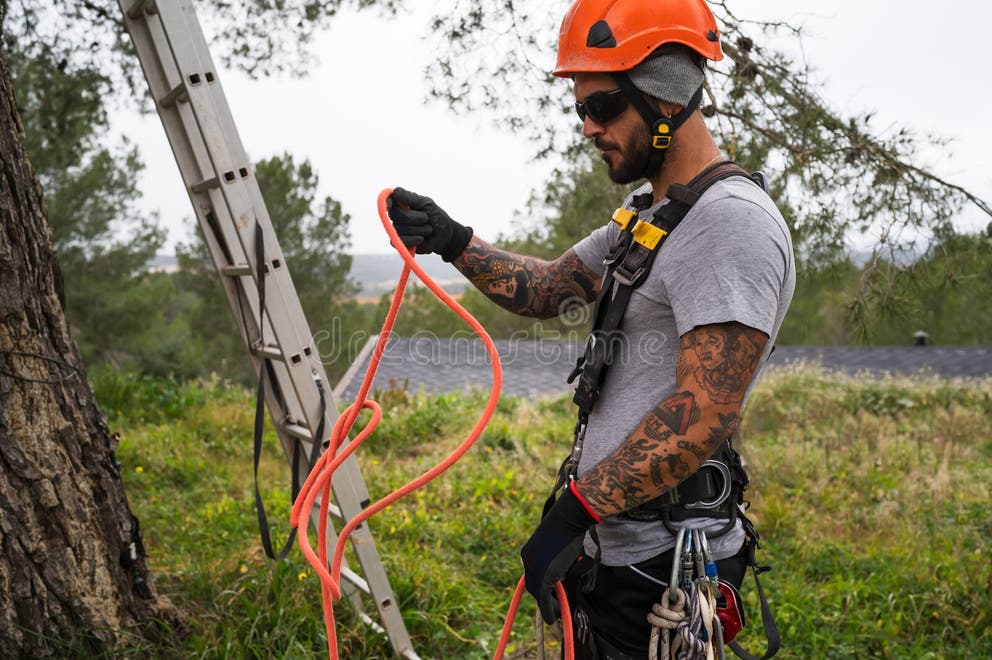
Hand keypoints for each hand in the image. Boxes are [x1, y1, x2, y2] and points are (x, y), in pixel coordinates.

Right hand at [387, 187, 472, 261]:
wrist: (445, 235)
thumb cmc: (435, 216)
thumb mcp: (427, 203)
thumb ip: (411, 198)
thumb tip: (395, 192)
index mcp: (402, 203)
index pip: (389, 199)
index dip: (387, 201)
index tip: (390, 206)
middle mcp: (397, 216)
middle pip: (396, 214)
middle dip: (415, 217)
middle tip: (426, 218)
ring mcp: (397, 229)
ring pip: (401, 229)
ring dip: (420, 230)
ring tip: (427, 229)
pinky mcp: (400, 243)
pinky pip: (401, 241)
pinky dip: (414, 240)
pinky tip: (421, 239)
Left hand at [520, 483, 598, 623]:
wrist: (569, 517)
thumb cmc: (568, 527)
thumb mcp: (557, 545)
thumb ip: (555, 560)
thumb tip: (561, 574)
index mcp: (528, 552)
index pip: (532, 576)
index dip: (542, 588)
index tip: (551, 594)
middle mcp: (528, 561)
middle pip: (533, 586)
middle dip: (544, 599)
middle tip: (555, 607)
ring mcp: (535, 568)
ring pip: (539, 594)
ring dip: (548, 606)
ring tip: (557, 612)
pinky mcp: (545, 575)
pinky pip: (544, 599)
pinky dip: (548, 610)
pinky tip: (553, 617)